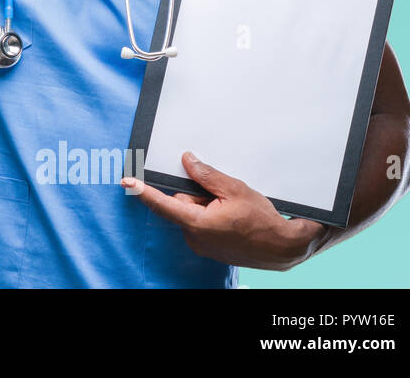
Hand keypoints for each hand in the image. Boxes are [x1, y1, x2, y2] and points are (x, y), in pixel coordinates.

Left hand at [122, 151, 328, 270]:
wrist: (283, 247)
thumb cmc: (263, 222)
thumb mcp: (235, 190)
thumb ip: (207, 175)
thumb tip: (187, 161)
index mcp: (198, 223)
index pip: (163, 204)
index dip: (143, 191)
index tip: (127, 181)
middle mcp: (195, 237)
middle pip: (182, 203)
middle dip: (197, 194)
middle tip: (222, 196)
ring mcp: (201, 245)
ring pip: (192, 213)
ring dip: (206, 206)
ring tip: (231, 209)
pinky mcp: (208, 248)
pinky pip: (200, 224)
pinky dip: (211, 216)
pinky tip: (230, 217)